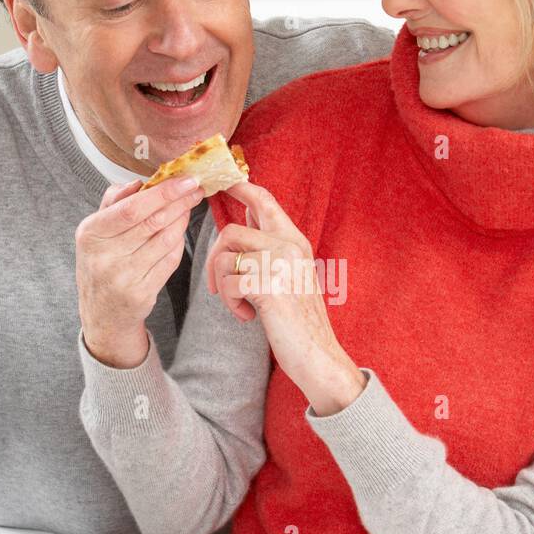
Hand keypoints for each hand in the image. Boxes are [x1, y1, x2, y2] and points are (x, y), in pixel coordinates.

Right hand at [76, 175, 203, 367]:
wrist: (102, 313)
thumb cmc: (101, 263)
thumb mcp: (96, 232)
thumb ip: (114, 204)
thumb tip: (138, 182)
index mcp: (90, 234)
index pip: (131, 208)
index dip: (163, 192)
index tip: (185, 180)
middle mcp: (104, 256)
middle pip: (152, 222)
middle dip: (180, 202)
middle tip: (196, 188)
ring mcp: (124, 277)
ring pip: (165, 240)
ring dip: (182, 220)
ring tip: (189, 206)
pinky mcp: (142, 293)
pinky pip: (170, 261)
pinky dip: (179, 243)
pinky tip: (181, 231)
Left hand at [205, 181, 364, 415]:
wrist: (318, 355)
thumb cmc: (300, 320)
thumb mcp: (289, 276)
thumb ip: (270, 249)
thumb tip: (243, 222)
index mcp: (294, 241)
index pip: (264, 200)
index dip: (239, 186)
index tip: (221, 179)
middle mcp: (289, 246)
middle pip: (232, 231)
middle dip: (216, 258)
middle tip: (219, 285)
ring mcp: (279, 264)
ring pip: (225, 257)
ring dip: (224, 287)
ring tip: (242, 306)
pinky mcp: (267, 285)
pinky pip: (228, 283)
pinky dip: (231, 304)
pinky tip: (249, 317)